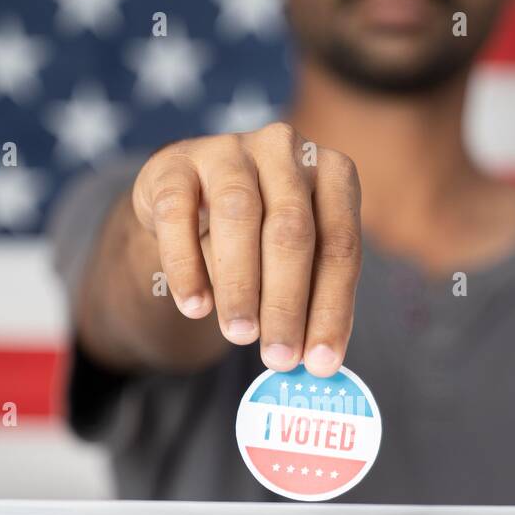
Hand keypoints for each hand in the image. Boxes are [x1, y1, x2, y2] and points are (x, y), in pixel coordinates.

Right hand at [130, 122, 362, 376]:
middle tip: (279, 358)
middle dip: (286, 304)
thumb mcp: (293, 263)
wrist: (189, 203)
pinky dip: (186, 267)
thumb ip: (308, 302)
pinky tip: (195, 307)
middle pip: (291, 232)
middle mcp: (284, 149)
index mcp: (331, 173)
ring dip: (240, 285)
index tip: (322, 363)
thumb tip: (317, 364)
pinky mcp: (174, 163)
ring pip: (239, 217)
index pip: (340, 246)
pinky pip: (178, 215)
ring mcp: (228, 149)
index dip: (332, 308)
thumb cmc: (259, 238)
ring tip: (240, 335)